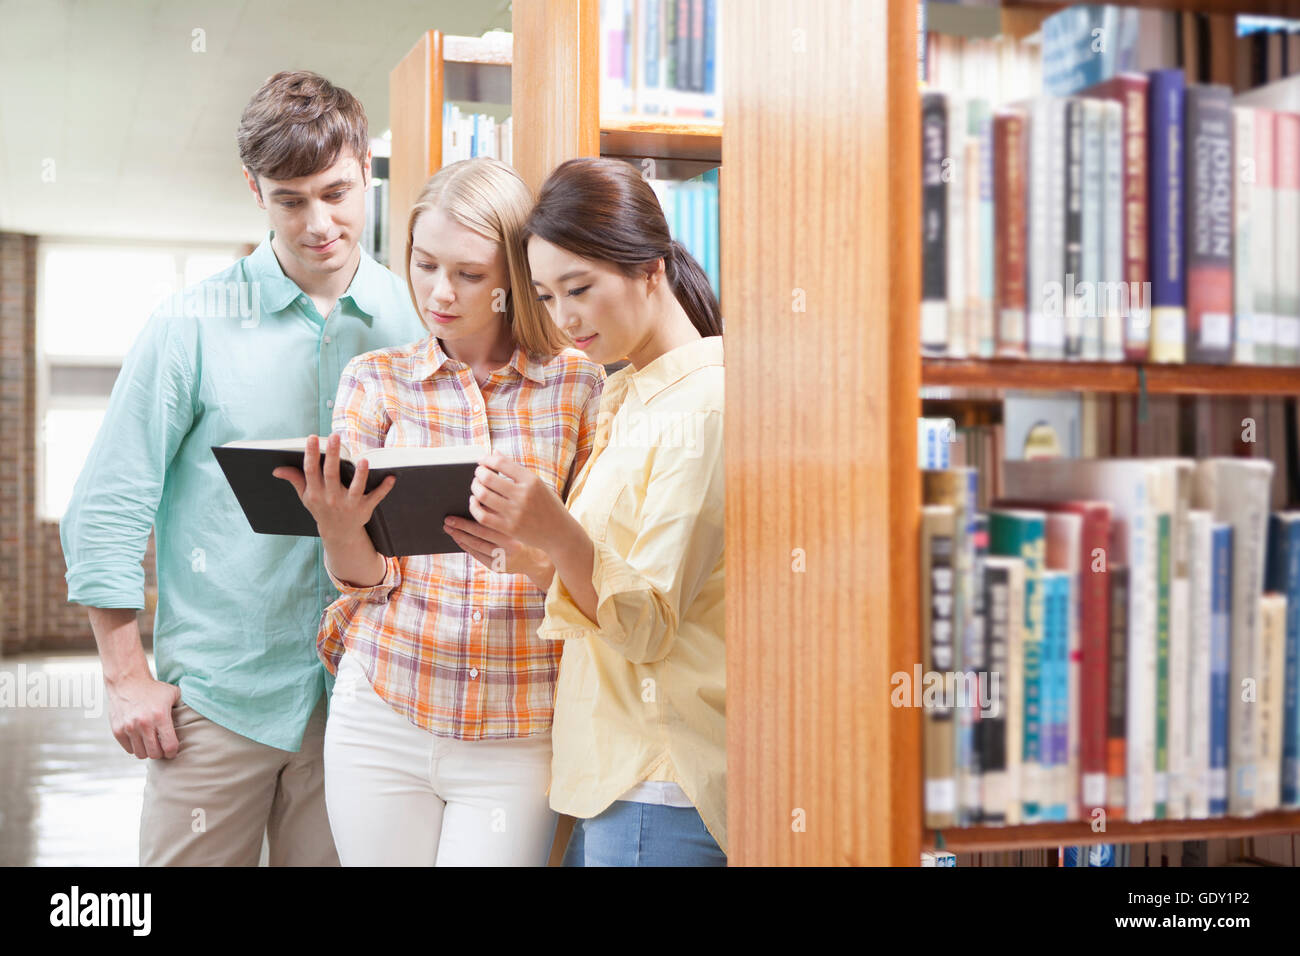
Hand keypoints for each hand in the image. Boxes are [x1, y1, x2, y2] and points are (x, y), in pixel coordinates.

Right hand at [105, 670, 181, 759]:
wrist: (128, 681)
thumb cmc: (153, 688)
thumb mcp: (173, 693)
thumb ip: (184, 706)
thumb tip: (198, 714)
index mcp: (160, 716)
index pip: (169, 746)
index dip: (172, 752)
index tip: (172, 751)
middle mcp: (144, 724)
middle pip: (155, 754)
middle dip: (160, 753)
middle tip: (162, 747)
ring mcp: (129, 728)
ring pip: (141, 754)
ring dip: (147, 751)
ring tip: (151, 743)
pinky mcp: (117, 731)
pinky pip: (129, 749)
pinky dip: (135, 747)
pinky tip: (140, 739)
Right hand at [272, 433, 395, 540]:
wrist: (339, 533)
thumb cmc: (322, 508)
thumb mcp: (307, 497)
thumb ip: (295, 480)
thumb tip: (277, 469)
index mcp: (316, 493)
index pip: (311, 471)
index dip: (310, 454)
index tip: (311, 438)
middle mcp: (331, 498)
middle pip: (331, 475)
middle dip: (332, 456)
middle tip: (334, 437)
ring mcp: (349, 504)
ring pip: (355, 488)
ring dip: (360, 475)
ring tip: (362, 460)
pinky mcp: (364, 509)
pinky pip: (376, 498)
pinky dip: (384, 489)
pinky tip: (391, 478)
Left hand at [444, 515, 554, 589]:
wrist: (540, 560)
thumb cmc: (527, 534)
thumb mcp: (521, 521)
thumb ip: (505, 512)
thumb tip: (481, 499)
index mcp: (516, 531)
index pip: (490, 521)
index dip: (474, 514)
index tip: (463, 507)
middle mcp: (510, 546)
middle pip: (480, 533)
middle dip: (461, 526)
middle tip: (448, 519)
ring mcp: (504, 559)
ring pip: (477, 546)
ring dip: (461, 537)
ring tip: (449, 529)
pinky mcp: (499, 568)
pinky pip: (479, 556)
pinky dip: (468, 547)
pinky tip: (460, 539)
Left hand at [467, 452, 567, 552]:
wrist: (560, 532)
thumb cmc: (547, 505)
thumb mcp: (537, 484)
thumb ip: (515, 469)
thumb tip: (494, 453)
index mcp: (531, 480)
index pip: (501, 463)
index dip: (486, 459)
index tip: (481, 460)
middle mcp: (523, 495)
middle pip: (488, 478)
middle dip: (478, 473)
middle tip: (478, 473)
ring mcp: (516, 512)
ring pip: (482, 496)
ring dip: (475, 488)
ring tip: (476, 486)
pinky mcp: (509, 528)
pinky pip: (483, 516)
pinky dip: (474, 507)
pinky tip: (475, 503)